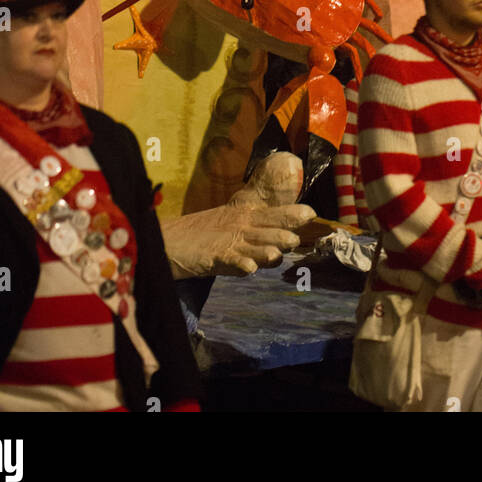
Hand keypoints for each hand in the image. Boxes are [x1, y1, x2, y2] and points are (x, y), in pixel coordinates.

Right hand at [162, 156, 313, 277]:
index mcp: (246, 215)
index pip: (273, 213)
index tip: (311, 213)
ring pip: (252, 244)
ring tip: (277, 253)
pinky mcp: (212, 256)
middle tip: (296, 238)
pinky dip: (239, 263)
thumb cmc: (205, 233)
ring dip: (265, 248)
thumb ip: (257, 229)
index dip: (292, 213)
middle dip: (282, 231)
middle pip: (266, 227)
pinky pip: (228, 261)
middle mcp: (240, 226)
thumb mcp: (233, 224)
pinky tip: (248, 268)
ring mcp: (226, 241)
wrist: (170, 240)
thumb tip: (285, 235)